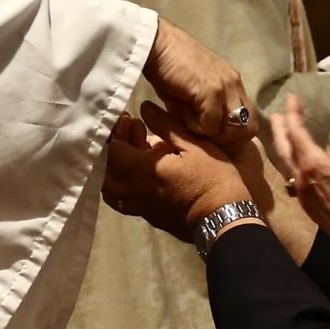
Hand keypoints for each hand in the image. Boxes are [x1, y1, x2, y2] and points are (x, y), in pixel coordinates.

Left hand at [102, 107, 249, 235]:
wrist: (224, 220)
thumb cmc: (212, 179)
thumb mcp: (194, 145)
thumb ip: (166, 125)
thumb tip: (145, 108)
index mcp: (142, 171)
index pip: (112, 149)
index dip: (117, 131)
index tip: (130, 120)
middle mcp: (133, 191)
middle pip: (105, 169)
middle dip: (115, 148)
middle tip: (133, 133)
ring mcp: (138, 206)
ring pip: (111, 188)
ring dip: (116, 168)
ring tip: (136, 152)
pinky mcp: (147, 216)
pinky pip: (123, 198)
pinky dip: (125, 182)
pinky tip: (144, 171)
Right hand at [144, 18, 250, 139]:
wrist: (155, 44)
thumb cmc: (166, 67)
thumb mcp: (191, 93)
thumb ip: (202, 111)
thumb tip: (203, 134)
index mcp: (232, 84)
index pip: (249, 121)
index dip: (231, 136)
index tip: (209, 138)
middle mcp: (235, 84)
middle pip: (249, 128)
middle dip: (227, 141)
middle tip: (202, 136)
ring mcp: (226, 86)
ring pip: (235, 129)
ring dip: (213, 135)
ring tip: (191, 124)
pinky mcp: (211, 90)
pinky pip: (212, 124)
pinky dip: (196, 127)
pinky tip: (181, 116)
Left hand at [269, 95, 329, 284]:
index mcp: (314, 165)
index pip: (297, 132)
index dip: (293, 113)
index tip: (292, 98)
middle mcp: (301, 178)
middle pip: (284, 148)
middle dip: (280, 129)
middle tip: (275, 115)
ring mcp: (302, 193)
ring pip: (288, 163)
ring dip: (286, 146)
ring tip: (286, 135)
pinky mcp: (308, 204)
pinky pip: (296, 176)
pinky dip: (296, 162)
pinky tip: (306, 162)